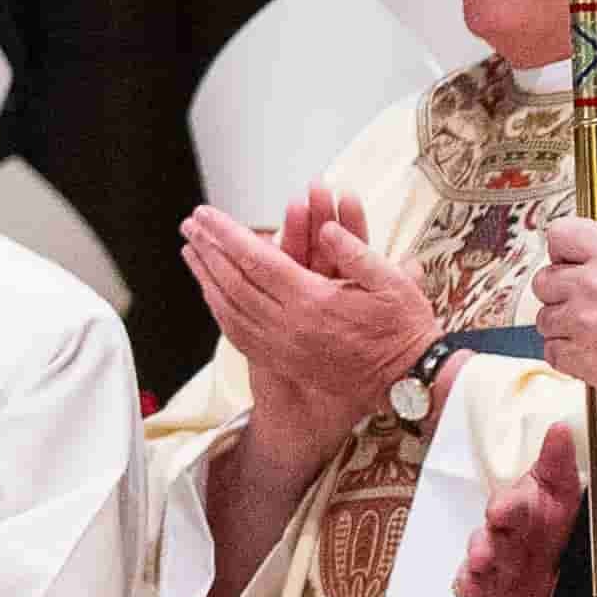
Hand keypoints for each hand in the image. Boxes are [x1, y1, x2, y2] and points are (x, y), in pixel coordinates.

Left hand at [181, 185, 439, 468]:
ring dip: (206, 278)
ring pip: (229, 309)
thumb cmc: (403, 328)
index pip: (256, 260)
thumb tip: (326, 230)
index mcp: (313, 301)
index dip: (226, 235)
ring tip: (191, 252)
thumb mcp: (392, 282)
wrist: (406, 381)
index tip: (205, 215)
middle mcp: (288, 326)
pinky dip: (220, 309)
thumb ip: (355, 252)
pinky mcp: (282, 361)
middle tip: (189, 225)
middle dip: (208, 250)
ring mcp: (281, 347)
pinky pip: (238, 334)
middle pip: (233, 282)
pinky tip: (210, 293)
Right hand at [452, 427, 589, 596]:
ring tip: (473, 588)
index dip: (504, 510)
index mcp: (516, 513)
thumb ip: (556, 461)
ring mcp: (494, 574)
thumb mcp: (560, 487)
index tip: (502, 511)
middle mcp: (499, 543)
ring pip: (474, 577)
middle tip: (484, 557)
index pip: (507, 508)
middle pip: (484, 544)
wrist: (556, 555)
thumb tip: (560, 427)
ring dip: (470, 582)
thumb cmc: (553, 517)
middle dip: (482, 551)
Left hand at [531, 215, 596, 424]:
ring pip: (544, 319)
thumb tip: (580, 264)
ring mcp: (583, 320)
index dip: (560, 252)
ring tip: (596, 336)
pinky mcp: (578, 355)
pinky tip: (594, 354)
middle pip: (543, 281)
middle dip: (558, 296)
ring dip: (564, 329)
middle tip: (582, 308)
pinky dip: (568, 357)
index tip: (564, 263)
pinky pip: (551, 351)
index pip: (562, 234)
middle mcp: (596, 284)